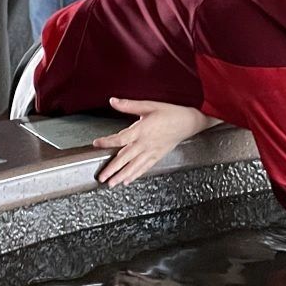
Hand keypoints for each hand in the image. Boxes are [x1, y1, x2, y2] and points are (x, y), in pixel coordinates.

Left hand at [93, 98, 211, 186]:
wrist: (188, 122)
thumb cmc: (169, 112)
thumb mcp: (149, 105)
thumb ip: (129, 105)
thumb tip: (113, 101)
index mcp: (142, 129)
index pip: (121, 138)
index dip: (108, 142)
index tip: (97, 144)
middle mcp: (145, 143)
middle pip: (125, 158)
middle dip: (112, 168)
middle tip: (102, 177)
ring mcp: (152, 151)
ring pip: (134, 166)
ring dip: (121, 176)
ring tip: (111, 184)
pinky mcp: (157, 156)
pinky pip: (144, 167)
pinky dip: (135, 175)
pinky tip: (127, 181)